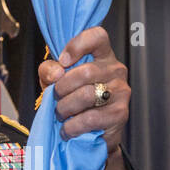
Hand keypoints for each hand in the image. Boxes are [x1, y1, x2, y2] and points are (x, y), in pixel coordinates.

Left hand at [37, 27, 129, 152]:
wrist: (90, 132)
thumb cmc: (74, 100)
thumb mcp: (55, 81)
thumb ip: (49, 70)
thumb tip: (55, 73)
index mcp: (103, 55)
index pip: (98, 36)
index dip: (77, 45)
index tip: (62, 62)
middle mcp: (116, 70)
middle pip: (86, 72)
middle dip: (62, 88)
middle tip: (56, 99)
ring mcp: (121, 91)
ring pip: (87, 95)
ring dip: (65, 108)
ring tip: (61, 115)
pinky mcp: (120, 114)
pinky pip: (91, 118)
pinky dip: (73, 126)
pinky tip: (68, 129)